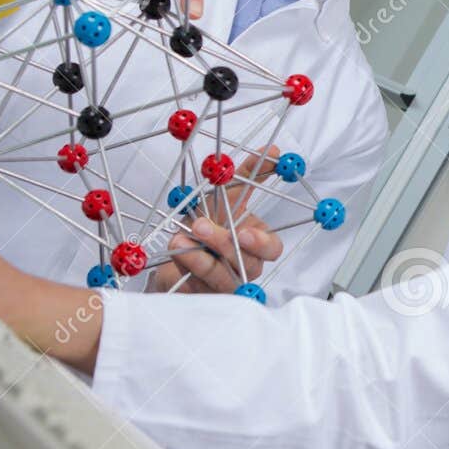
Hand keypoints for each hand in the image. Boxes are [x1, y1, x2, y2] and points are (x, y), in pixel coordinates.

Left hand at [150, 148, 283, 294]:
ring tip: (179, 239)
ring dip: (198, 257)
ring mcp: (224, 286)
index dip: (261, 242)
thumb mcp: (224, 195)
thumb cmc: (206, 224)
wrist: (175, 252)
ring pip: (220, 277)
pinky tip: (175, 253)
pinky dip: (185, 267)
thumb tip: (273, 150)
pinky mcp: (202, 297)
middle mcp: (245, 267)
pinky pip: (196, 287)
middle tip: (201, 226)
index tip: (245, 232)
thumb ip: (248, 174)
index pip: (271, 248)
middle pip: (247, 264)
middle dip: (223, 244)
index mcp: (255, 245)